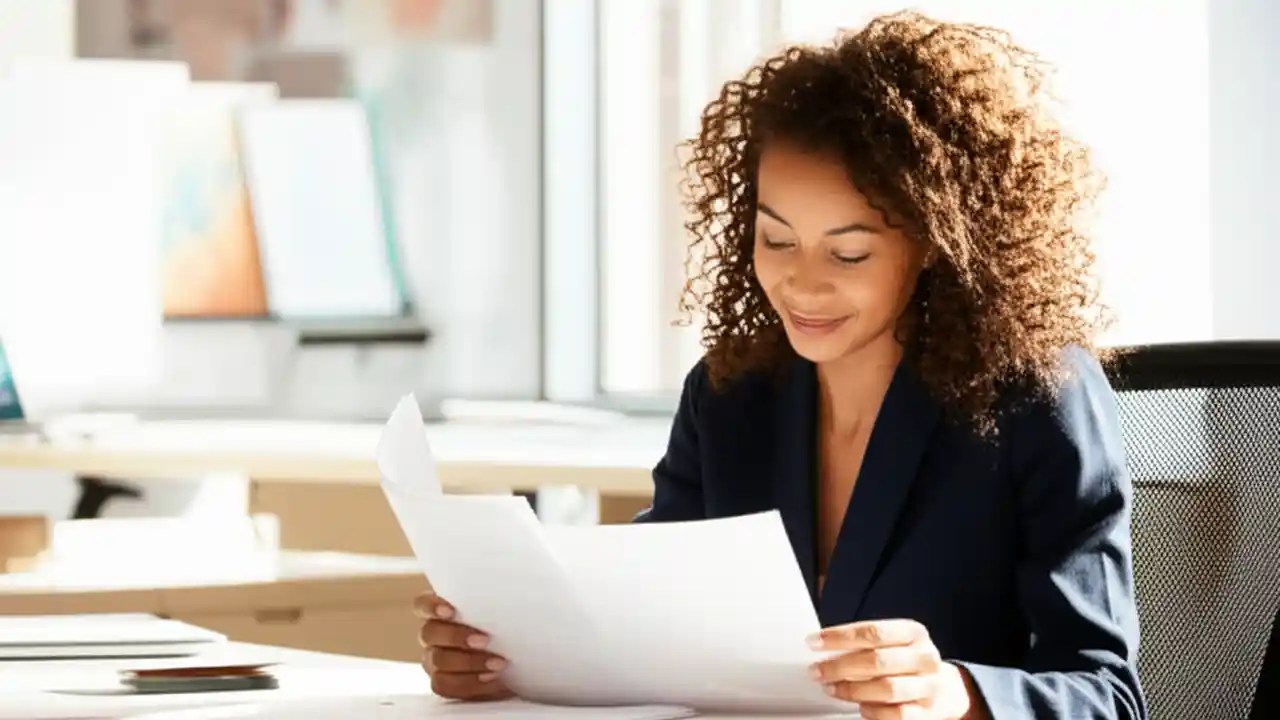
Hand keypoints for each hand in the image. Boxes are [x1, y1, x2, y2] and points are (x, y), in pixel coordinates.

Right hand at [415, 593, 512, 700]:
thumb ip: (493, 608)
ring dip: (468, 662)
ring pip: (437, 661)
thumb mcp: (502, 618)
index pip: (423, 604)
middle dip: (456, 637)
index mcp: (441, 613)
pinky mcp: (442, 683)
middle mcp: (433, 636)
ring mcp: (433, 660)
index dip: (431, 607)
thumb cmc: (505, 633)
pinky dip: (470, 683)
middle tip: (485, 640)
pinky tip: (491, 680)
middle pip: (429, 633)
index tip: (450, 611)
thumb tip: (507, 601)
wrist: (515, 666)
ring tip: (497, 664)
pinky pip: (445, 685)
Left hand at [807, 619, 981, 719]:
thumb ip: (862, 644)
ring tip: (831, 689)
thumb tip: (821, 647)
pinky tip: (861, 708)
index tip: (813, 642)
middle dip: (840, 666)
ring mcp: (929, 686)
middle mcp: (925, 658)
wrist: (945, 689)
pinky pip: (896, 715)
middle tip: (816, 671)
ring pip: (886, 689)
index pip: (873, 632)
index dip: (839, 637)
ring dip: (852, 690)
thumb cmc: (905, 661)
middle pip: (877, 661)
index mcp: (914, 633)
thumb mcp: (892, 644)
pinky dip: (873, 712)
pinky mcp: (927, 713)